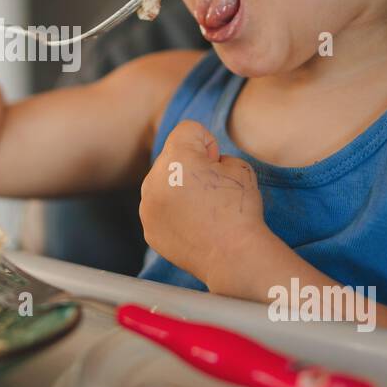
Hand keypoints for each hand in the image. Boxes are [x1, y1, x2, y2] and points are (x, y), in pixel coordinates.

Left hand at [139, 119, 268, 291]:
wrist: (234, 256)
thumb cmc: (239, 210)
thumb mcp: (238, 166)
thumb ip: (215, 155)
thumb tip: (202, 163)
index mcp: (176, 157)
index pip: (188, 129)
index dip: (208, 144)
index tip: (216, 165)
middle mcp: (154, 178)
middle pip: (171, 156)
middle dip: (189, 167)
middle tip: (212, 192)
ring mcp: (147, 205)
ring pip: (162, 183)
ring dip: (178, 189)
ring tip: (204, 211)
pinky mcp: (149, 227)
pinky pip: (159, 208)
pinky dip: (173, 213)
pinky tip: (194, 225)